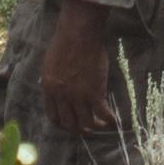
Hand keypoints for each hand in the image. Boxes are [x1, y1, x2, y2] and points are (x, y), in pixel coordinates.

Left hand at [34, 0, 121, 150]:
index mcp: (49, 89)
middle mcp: (62, 96)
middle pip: (68, 123)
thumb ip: (53, 79)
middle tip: (85, 130)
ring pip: (86, 122)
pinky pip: (102, 113)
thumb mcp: (50, 64)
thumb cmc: (65, 43)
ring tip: (100, 125)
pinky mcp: (94, 93)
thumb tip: (56, 87)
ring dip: (93, 127)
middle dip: (77, 129)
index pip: (53, 115)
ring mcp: (78, 96)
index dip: (61, 123)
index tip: (68, 125)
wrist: (78, 35)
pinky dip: (108, 120)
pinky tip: (113, 121)